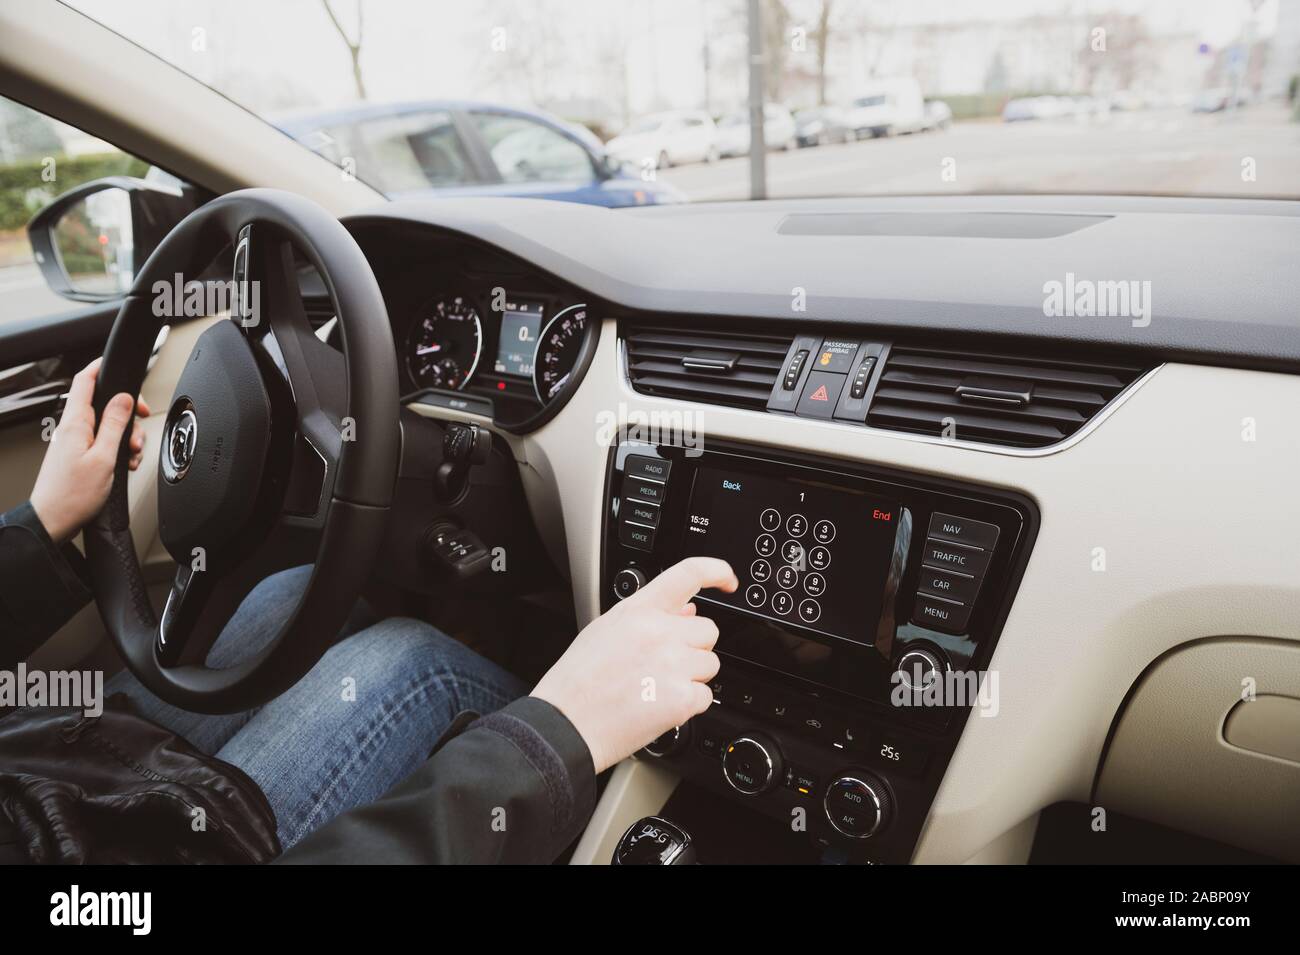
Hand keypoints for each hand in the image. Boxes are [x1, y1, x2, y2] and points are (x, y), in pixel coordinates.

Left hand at [29, 358, 150, 543]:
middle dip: (128, 415)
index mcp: (76, 422)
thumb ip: (115, 423)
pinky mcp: (78, 455)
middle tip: (139, 427)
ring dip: (126, 437)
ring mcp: (75, 441)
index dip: (103, 367)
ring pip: (108, 426)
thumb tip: (125, 398)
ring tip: (130, 456)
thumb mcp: (103, 456)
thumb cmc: (73, 494)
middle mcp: (73, 428)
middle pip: (105, 404)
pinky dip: (118, 451)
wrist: (53, 520)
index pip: (86, 380)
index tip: (118, 365)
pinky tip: (123, 465)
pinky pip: (103, 442)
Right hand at [531, 557, 737, 773]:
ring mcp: (673, 664)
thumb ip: (648, 616)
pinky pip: (706, 696)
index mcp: (638, 610)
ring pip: (710, 664)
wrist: (566, 724)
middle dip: (693, 647)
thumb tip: (688, 609)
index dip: (717, 571)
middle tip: (664, 664)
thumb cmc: (577, 680)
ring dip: (692, 677)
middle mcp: (659, 631)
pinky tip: (659, 706)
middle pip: (708, 630)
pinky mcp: (682, 698)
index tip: (728, 580)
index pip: (688, 574)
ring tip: (656, 687)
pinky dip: (688, 705)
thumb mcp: (605, 631)